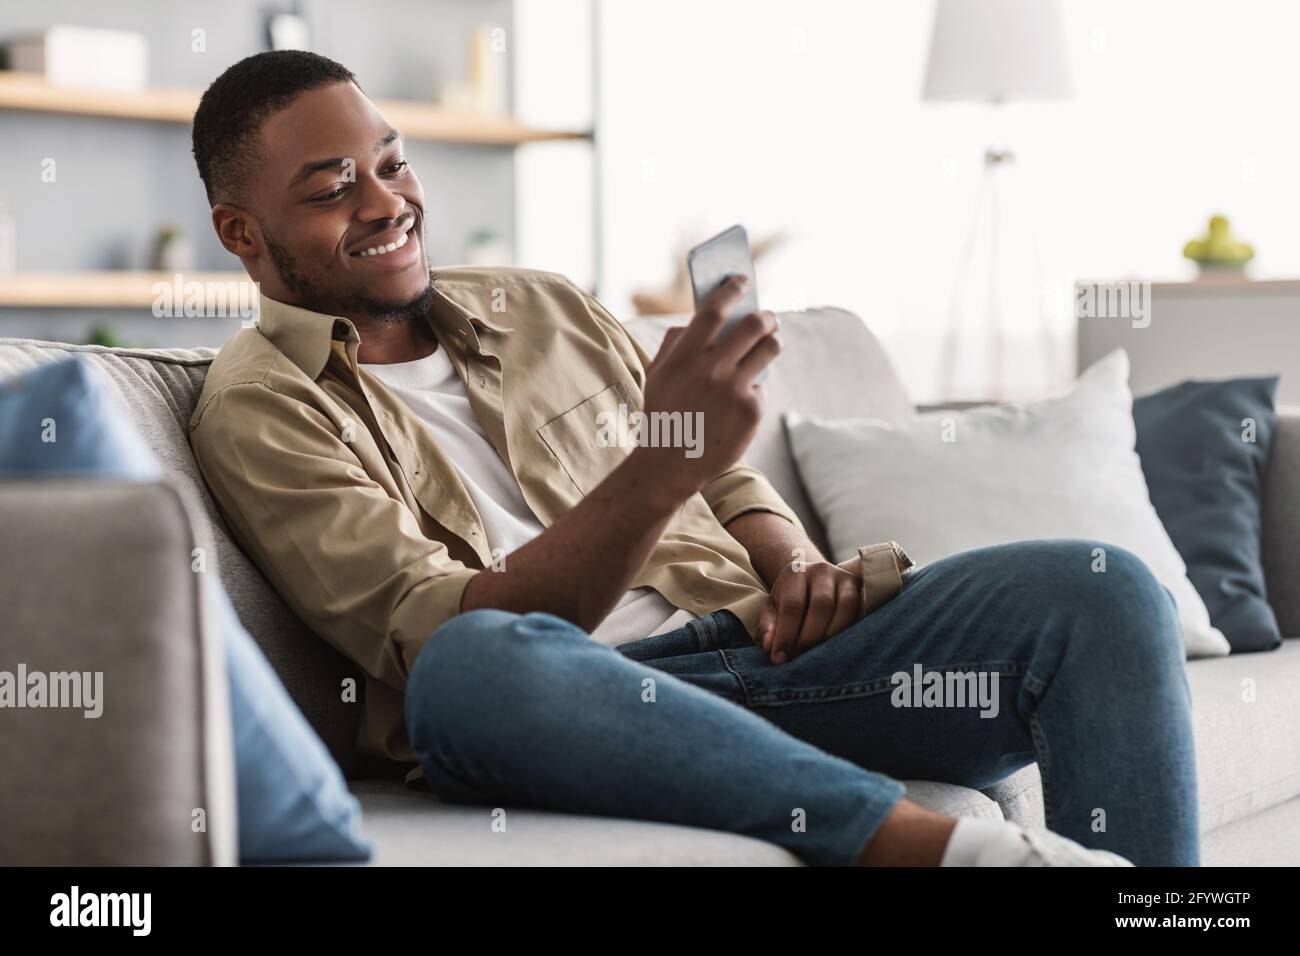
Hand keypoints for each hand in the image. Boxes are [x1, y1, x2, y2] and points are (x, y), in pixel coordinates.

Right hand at [632, 275, 780, 501]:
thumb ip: (676, 342)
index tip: (741, 279)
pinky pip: (762, 384)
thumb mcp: (657, 375)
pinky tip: (741, 399)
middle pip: (753, 325)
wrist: (668, 467)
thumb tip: (704, 315)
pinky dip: (754, 386)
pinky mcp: (752, 410)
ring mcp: (734, 390)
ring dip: (771, 341)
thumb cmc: (664, 415)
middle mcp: (711, 370)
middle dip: (765, 315)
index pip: (713, 310)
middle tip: (767, 316)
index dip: (731, 290)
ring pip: (770, 349)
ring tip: (768, 343)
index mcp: (683, 357)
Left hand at [758, 560, 861, 663]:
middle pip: (822, 604)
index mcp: (796, 572)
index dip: (786, 635)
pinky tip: (838, 645)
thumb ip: (768, 628)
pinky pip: (861, 610)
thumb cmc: (789, 599)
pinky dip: (851, 630)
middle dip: (811, 636)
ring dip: (834, 634)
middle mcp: (822, 570)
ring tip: (820, 653)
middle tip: (801, 657)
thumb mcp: (772, 610)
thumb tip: (770, 647)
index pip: (793, 605)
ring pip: (846, 606)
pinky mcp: (861, 588)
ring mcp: (845, 578)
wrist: (812, 581)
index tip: (780, 658)